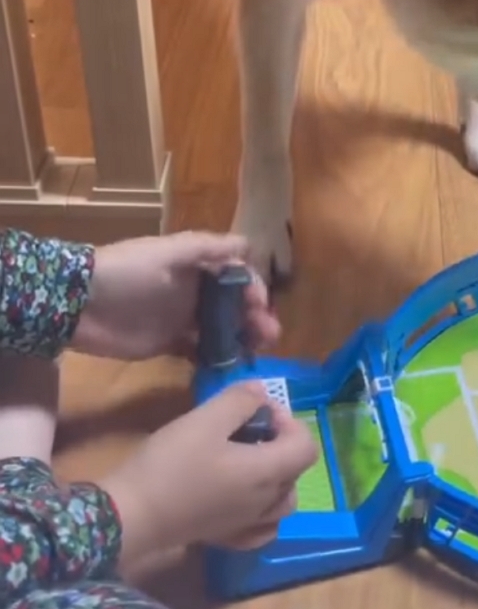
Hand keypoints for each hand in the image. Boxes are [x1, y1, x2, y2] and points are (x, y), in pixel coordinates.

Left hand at [72, 232, 279, 359]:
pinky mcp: (167, 344)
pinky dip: (215, 356)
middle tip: (269, 336)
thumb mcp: (168, 253)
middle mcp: (193, 292)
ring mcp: (181, 319)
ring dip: (242, 338)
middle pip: (234, 305)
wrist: (77, 304)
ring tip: (255, 353)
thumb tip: (249, 244)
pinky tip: (229, 365)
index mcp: (196, 267)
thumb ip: (208, 248)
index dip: (253, 290)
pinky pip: (199, 350)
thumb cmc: (127, 272)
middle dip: (256, 318)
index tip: (260, 306)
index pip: (237, 276)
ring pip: (222, 329)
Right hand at [100, 382, 318, 564]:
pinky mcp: (227, 538)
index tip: (257, 412)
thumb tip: (261, 392)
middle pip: (295, 470)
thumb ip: (240, 401)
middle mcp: (267, 501)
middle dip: (279, 443)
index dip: (289, 422)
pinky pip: (262, 527)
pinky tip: (243, 501)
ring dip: (275, 476)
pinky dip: (263, 512)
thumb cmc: (170, 464)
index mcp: (268, 471)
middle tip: (244, 429)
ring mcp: (248, 524)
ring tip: (244, 462)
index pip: (306, 445)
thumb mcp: (204, 420)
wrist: (130, 515)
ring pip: (282, 500)